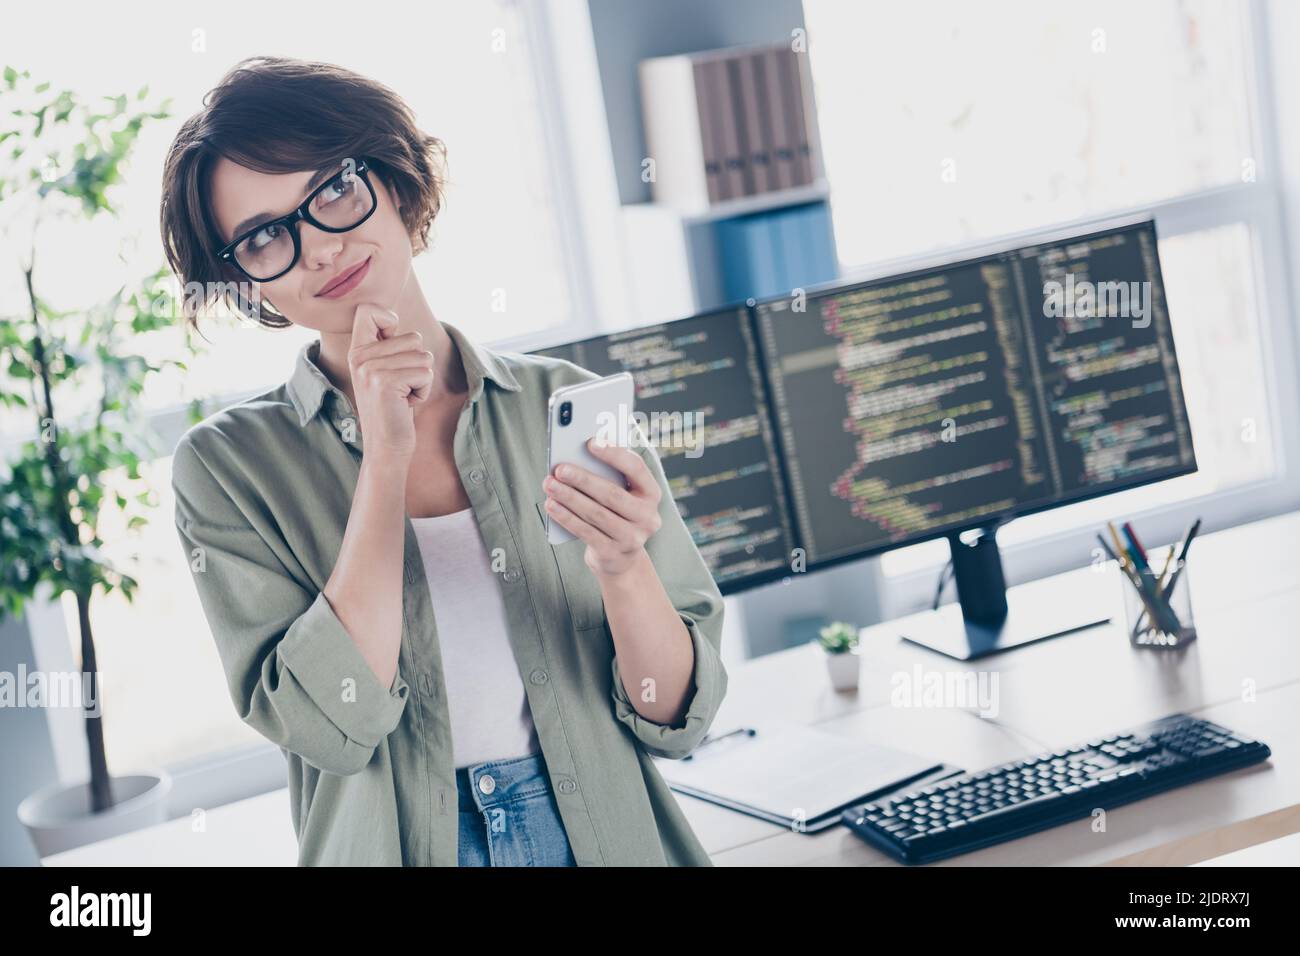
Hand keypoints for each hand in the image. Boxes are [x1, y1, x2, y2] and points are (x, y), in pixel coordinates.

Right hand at [346, 303, 433, 458]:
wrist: (385, 447)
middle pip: (413, 337)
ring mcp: (370, 369)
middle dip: (417, 363)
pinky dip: (424, 391)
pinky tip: (406, 403)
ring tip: (402, 395)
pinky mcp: (385, 382)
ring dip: (422, 379)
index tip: (393, 345)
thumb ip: (387, 347)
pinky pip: (426, 373)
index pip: (369, 310)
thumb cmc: (393, 408)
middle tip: (400, 386)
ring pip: (423, 356)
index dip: (390, 320)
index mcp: (357, 351)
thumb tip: (393, 318)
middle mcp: (359, 357)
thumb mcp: (385, 372)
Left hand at [542, 437, 662, 577]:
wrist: (620, 559)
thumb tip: (578, 455)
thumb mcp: (623, 494)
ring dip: (569, 497)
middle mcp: (647, 517)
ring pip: (596, 514)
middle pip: (612, 494)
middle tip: (560, 469)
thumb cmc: (617, 514)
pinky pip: (585, 532)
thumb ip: (610, 476)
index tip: (590, 443)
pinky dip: (565, 517)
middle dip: (583, 479)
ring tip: (550, 484)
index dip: (614, 454)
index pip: (637, 468)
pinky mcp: (612, 553)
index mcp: (652, 494)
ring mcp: (632, 538)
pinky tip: (551, 505)